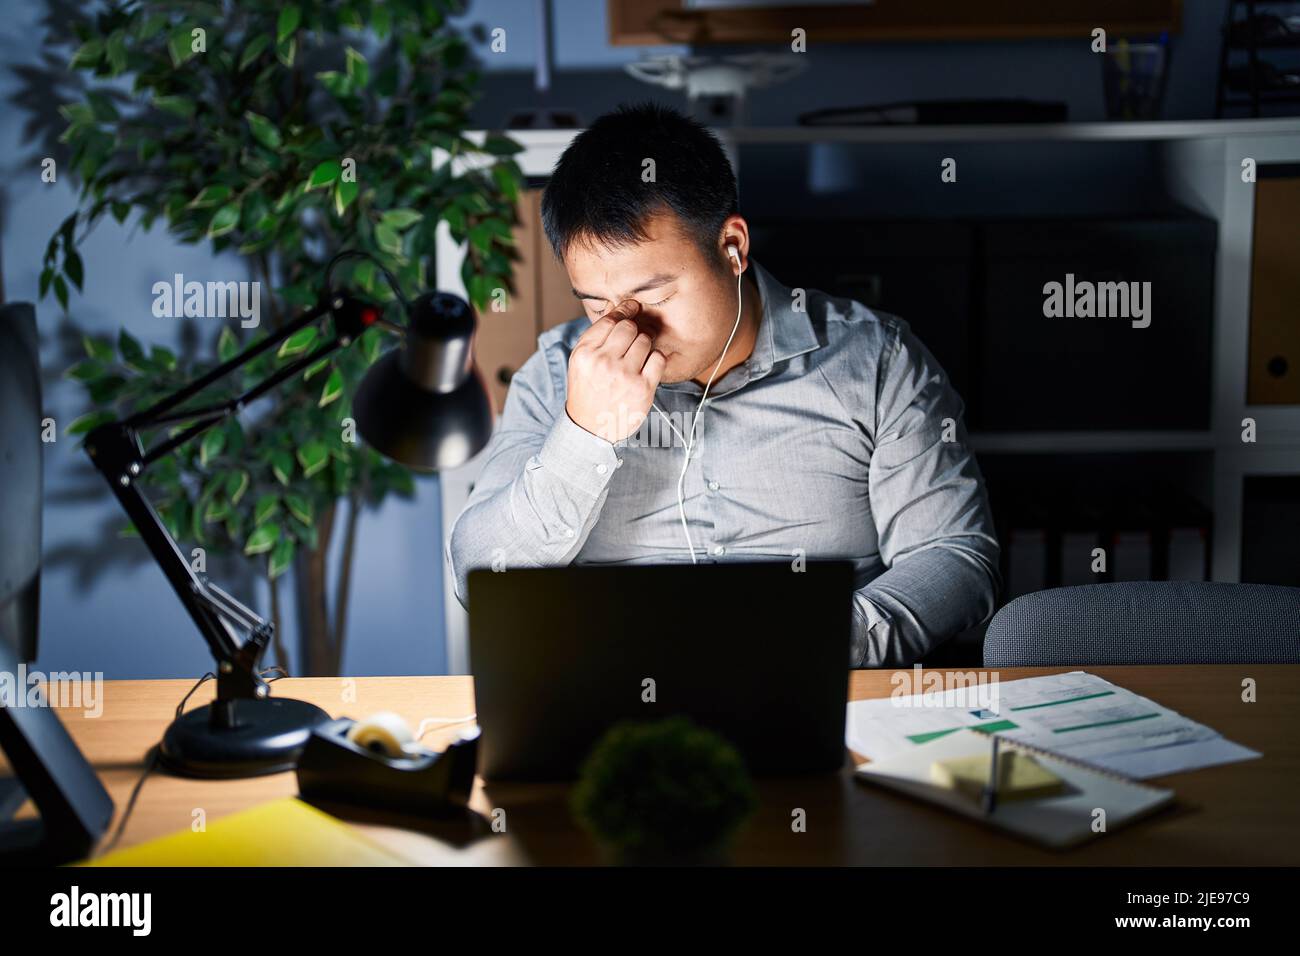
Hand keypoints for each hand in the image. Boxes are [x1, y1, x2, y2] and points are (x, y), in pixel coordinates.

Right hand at [565, 299, 666, 442]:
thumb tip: (617, 307)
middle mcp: (603, 362)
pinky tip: (647, 367)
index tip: (631, 309)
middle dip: (633, 332)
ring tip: (637, 358)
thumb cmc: (587, 389)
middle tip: (631, 343)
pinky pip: (659, 358)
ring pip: (645, 340)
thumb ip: (596, 335)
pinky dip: (656, 359)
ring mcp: (624, 375)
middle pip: (629, 328)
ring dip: (644, 345)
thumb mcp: (580, 361)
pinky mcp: (643, 388)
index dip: (623, 311)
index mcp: (585, 353)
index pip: (610, 320)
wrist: (590, 427)